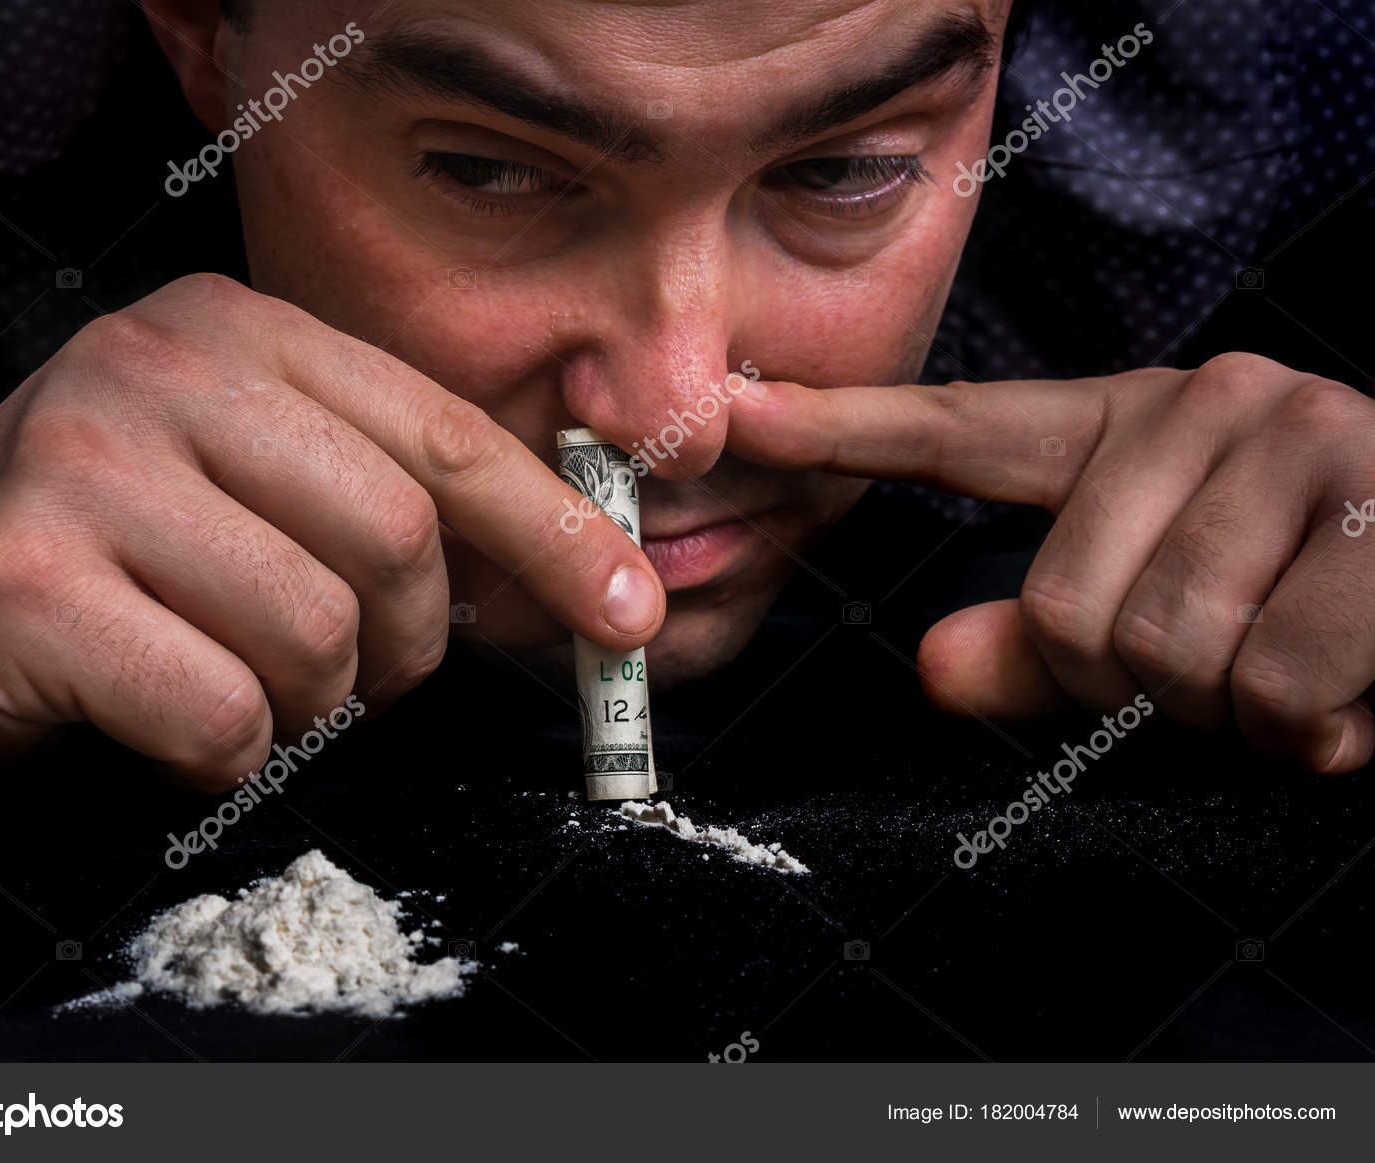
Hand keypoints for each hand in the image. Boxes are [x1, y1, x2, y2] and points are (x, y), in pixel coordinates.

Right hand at [0, 274, 662, 784]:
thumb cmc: (102, 551)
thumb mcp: (243, 478)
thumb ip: (380, 498)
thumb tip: (565, 576)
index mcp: (237, 334)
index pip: (441, 433)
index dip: (553, 530)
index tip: (627, 610)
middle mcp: (160, 372)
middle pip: (396, 538)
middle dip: (409, 645)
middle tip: (362, 678)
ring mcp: (86, 470)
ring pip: (315, 633)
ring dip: (310, 705)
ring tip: (245, 691)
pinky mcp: (32, 585)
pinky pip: (223, 711)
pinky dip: (226, 756)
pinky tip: (172, 728)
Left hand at [727, 353, 1374, 773]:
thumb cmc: (1329, 610)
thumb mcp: (1177, 630)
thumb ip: (1049, 647)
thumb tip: (932, 667)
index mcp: (1137, 430)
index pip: (961, 431)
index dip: (841, 428)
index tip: (733, 415)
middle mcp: (1213, 406)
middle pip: (1069, 609)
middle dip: (1144, 689)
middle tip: (1233, 673)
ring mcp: (1307, 441)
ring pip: (1168, 649)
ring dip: (1239, 709)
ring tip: (1307, 672)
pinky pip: (1274, 680)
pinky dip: (1316, 725)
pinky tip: (1360, 690)